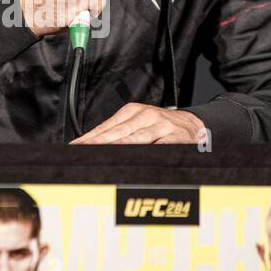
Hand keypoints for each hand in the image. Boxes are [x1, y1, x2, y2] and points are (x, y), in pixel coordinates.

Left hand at [69, 103, 206, 143]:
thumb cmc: (162, 128)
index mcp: (132, 112)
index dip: (89, 138)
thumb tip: (89, 144)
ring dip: (118, 147)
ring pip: (136, 139)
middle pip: (117, 133)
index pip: (106, 127)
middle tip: (82, 151)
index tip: (74, 147)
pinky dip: (147, 152)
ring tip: (102, 154)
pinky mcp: (176, 137)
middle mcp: (146, 116)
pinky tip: (136, 159)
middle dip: (98, 143)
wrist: (195, 125)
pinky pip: (159, 147)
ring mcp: (161, 126)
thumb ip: (116, 134)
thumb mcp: (138, 124)